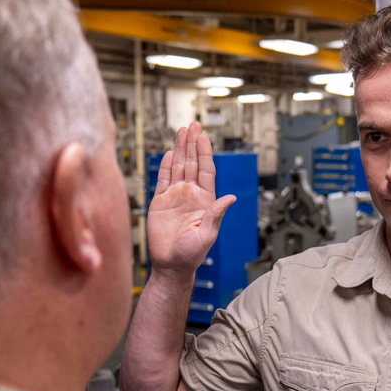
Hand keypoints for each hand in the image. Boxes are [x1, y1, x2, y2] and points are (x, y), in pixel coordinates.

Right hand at [147, 121, 234, 275]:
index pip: (205, 170)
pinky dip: (164, 166)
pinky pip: (163, 180)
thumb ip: (216, 214)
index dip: (204, 153)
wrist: (170, 265)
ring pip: (177, 167)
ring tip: (181, 131)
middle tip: (193, 125)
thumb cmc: (191, 255)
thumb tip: (230, 197)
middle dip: (192, 144)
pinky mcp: (160, 203)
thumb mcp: (207, 234)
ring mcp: (175, 197)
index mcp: (204, 200)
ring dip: (179, 149)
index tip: (203, 136)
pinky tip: (167, 154)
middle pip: (192, 163)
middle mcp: (190, 195)